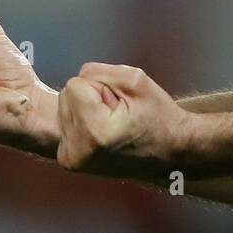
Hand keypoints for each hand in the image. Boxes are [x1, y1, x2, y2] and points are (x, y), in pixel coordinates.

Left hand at [56, 62, 192, 178]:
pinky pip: (64, 123)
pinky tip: (101, 133)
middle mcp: (76, 152)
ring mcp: (71, 160)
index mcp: (93, 133)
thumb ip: (99, 72)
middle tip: (116, 113)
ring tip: (110, 123)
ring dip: (86, 110)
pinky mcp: (69, 161)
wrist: (169, 152)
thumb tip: (77, 77)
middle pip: (65, 97)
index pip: (74, 85)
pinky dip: (81, 122)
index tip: (119, 104)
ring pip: (63, 109)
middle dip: (90, 98)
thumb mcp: (135, 80)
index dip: (99, 87)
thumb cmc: (157, 116)